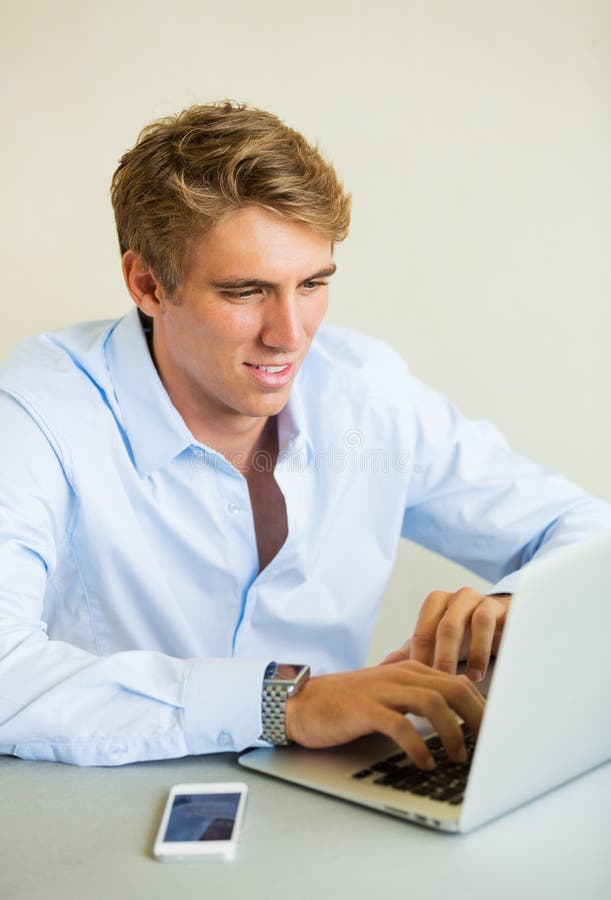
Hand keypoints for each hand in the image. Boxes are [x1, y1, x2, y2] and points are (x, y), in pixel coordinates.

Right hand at [285, 660, 484, 769]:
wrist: (302, 703)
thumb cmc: (347, 704)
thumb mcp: (389, 693)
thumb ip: (419, 695)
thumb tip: (458, 708)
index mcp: (409, 670)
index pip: (458, 683)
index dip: (482, 708)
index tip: (496, 734)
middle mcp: (399, 675)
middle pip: (452, 688)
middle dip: (477, 718)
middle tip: (489, 746)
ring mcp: (381, 689)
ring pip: (432, 702)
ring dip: (452, 732)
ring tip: (458, 757)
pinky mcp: (363, 709)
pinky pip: (399, 725)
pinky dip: (417, 745)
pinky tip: (424, 762)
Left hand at [381, 588, 510, 681]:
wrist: (502, 622)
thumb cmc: (463, 634)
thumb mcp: (437, 642)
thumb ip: (410, 653)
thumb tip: (380, 669)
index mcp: (436, 603)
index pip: (423, 631)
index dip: (420, 659)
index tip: (418, 686)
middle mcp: (458, 598)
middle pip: (445, 626)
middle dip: (442, 658)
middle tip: (440, 686)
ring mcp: (482, 600)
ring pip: (472, 621)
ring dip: (470, 653)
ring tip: (465, 681)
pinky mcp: (504, 608)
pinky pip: (494, 623)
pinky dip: (487, 648)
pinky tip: (483, 672)